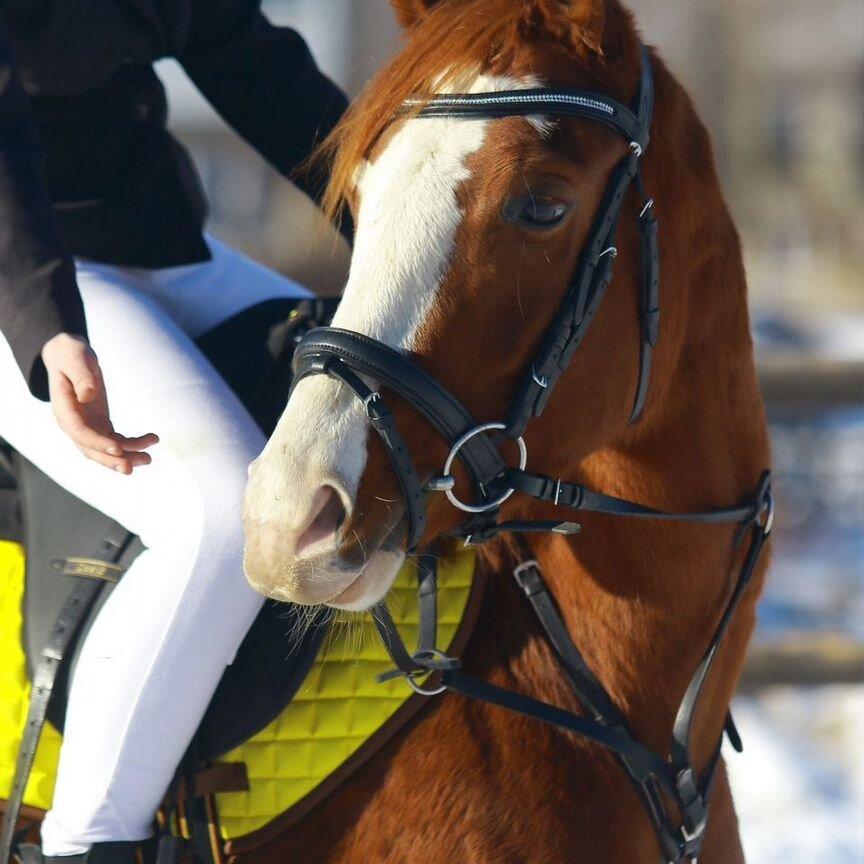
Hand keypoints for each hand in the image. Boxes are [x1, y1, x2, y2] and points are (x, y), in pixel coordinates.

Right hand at [41, 333, 158, 473]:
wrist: (69, 356)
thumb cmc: (72, 355)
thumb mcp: (76, 359)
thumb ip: (82, 377)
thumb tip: (88, 395)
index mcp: (63, 409)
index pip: (79, 432)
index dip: (98, 443)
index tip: (118, 449)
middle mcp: (73, 423)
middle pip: (90, 449)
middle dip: (111, 460)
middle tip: (131, 469)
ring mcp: (87, 426)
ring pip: (104, 449)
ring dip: (126, 456)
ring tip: (148, 458)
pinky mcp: (99, 424)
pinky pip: (115, 440)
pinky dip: (132, 444)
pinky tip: (151, 440)